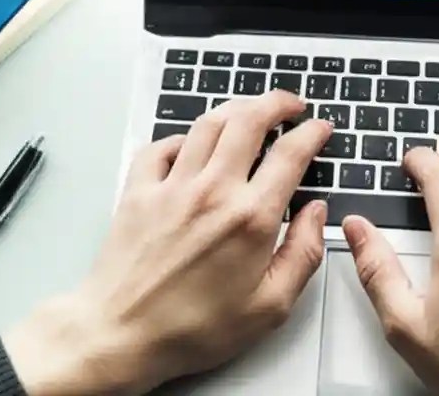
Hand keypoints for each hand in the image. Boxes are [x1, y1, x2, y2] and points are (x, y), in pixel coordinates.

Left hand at [3, 91, 331, 394]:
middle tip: (290, 104)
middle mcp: (212, 191)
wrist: (119, 336)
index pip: (290, 154)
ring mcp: (172, 187)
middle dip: (276, 102)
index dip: (311, 132)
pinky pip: (161, 145)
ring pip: (208, 123)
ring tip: (250, 110)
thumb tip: (317, 214)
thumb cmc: (191, 329)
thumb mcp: (269, 306)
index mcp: (250, 218)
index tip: (320, 128)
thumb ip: (303, 254)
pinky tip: (192, 145)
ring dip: (235, 107)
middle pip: (249, 119)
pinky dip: (182, 137)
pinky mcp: (139, 192)